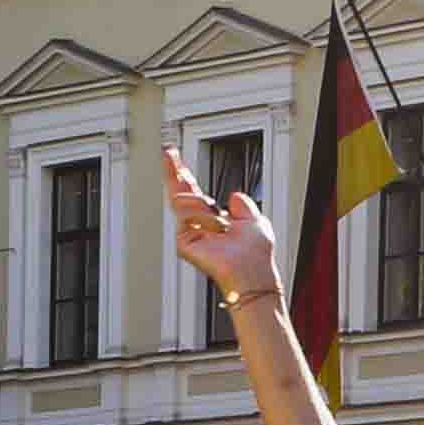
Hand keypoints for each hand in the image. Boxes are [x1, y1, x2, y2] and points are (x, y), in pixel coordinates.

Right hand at [161, 146, 283, 321]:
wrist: (251, 271)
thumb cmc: (256, 254)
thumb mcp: (255, 219)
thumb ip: (243, 204)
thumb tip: (234, 196)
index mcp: (215, 219)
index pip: (195, 193)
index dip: (185, 175)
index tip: (175, 158)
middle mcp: (201, 225)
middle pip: (180, 192)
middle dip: (174, 172)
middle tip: (168, 153)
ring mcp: (191, 233)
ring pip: (186, 202)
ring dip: (205, 208)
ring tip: (221, 226)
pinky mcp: (185, 242)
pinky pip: (188, 216)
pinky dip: (205, 220)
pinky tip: (215, 231)